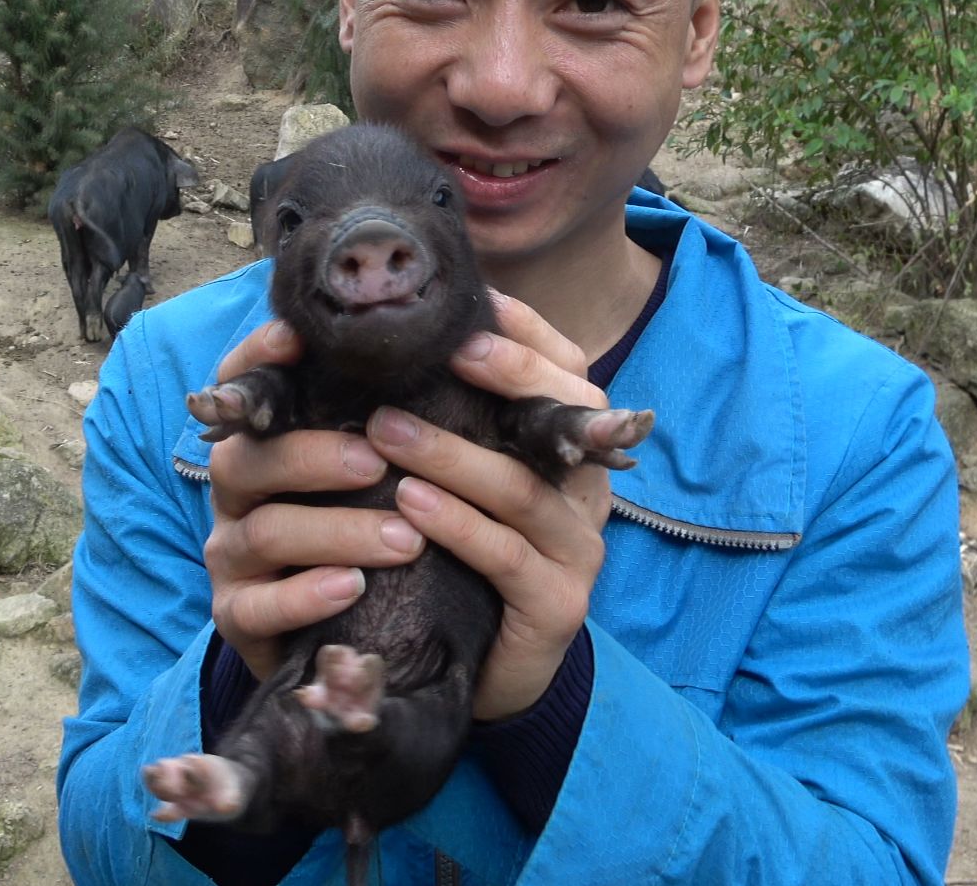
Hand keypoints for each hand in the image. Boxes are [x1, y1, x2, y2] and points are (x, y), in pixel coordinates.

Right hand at [200, 320, 426, 680]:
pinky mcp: (238, 617)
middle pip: (249, 459)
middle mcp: (236, 493)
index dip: (258, 359)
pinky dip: (307, 594)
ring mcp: (232, 556)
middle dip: (315, 456)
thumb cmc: (364, 526)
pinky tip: (353, 588)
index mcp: (263, 443)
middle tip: (379, 461)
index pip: (243, 389)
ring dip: (338, 531)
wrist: (339, 629)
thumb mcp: (372, 471)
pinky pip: (260, 606)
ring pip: (267, 532)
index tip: (297, 339)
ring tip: (405, 540)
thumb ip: (385, 419)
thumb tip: (448, 347)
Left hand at [368, 290, 610, 720]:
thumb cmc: (463, 558)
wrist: (484, 671)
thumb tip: (401, 338)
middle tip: (441, 351)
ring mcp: (579, 553)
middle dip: (506, 377)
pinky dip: (455, 524)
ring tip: (387, 429)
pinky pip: (506, 556)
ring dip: (453, 454)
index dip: (528, 337)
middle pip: (566, 419)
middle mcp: (589, 495)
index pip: (569, 375)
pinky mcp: (557, 608)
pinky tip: (408, 502)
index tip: (474, 305)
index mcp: (571, 454)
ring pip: (524, 489)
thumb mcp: (466, 481)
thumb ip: (456, 419)